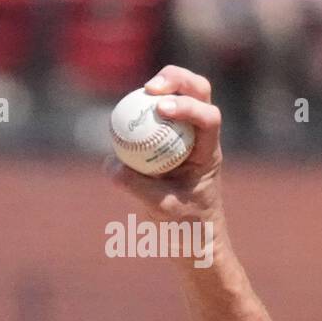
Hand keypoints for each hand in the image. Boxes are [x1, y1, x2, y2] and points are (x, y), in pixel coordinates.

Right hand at [104, 66, 226, 229]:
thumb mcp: (161, 209)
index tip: (160, 108)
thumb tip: (111, 161)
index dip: (188, 105)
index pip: (210, 118)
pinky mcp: (165, 141)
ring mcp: (184, 137)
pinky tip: (124, 116)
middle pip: (199, 91)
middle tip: (150, 88)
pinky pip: (153, 115)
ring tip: (138, 94)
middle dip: (176, 79)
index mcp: (208, 153)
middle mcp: (200, 139)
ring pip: (179, 96)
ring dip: (160, 87)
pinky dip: (140, 108)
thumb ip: (137, 185)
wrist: (195, 242)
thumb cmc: (187, 229)